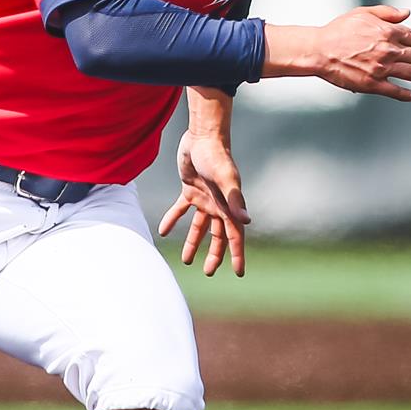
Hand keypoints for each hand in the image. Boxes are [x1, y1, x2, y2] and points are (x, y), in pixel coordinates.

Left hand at [156, 127, 250, 276]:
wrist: (203, 136)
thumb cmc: (217, 156)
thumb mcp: (226, 179)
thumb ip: (235, 200)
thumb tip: (247, 221)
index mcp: (230, 207)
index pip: (235, 236)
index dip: (237, 255)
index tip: (238, 273)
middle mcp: (219, 205)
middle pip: (218, 236)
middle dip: (214, 255)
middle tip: (208, 272)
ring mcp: (204, 198)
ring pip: (199, 226)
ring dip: (193, 242)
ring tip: (186, 260)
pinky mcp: (189, 190)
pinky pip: (181, 209)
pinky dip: (173, 219)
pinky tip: (163, 231)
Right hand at [306, 5, 410, 100]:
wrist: (320, 51)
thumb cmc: (337, 31)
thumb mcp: (362, 13)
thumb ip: (387, 12)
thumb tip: (406, 13)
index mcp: (387, 31)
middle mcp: (388, 50)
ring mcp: (381, 68)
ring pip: (410, 74)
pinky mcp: (373, 84)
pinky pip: (396, 91)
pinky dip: (407, 94)